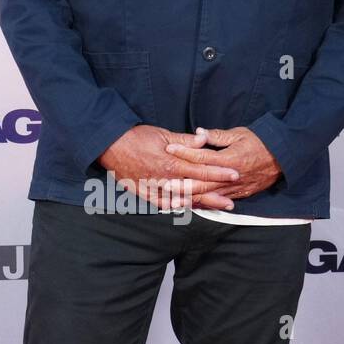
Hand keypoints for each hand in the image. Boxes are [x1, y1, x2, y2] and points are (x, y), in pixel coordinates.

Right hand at [97, 124, 241, 209]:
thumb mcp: (163, 134)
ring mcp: (153, 188)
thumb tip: (204, 139)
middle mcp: (164, 179)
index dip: (219, 173)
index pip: (201, 169)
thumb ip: (185, 140)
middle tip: (231, 202)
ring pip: (181, 199)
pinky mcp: (144, 193)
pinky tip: (188, 210)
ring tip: (216, 208)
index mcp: (171, 162)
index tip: (235, 175)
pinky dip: (176, 207)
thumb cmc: (135, 136)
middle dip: (215, 195)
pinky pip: (163, 204)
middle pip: (195, 190)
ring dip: (200, 204)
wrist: (109, 145)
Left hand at [162, 125, 282, 210]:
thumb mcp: (240, 134)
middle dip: (182, 183)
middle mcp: (231, 176)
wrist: (285, 158)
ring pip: (209, 195)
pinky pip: (219, 200)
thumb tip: (199, 133)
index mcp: (230, 158)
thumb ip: (218, 136)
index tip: (169, 148)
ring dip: (190, 198)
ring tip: (173, 201)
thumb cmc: (262, 142)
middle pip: (202, 181)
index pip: (203, 156)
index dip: (185, 152)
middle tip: (163, 184)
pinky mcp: (240, 194)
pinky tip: (193, 206)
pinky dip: (205, 203)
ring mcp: (236, 187)